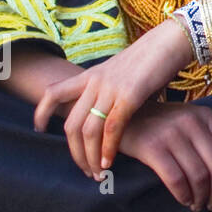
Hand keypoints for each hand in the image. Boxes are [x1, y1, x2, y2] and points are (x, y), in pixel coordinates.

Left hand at [33, 18, 193, 176]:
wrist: (172, 39)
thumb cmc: (154, 59)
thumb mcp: (124, 73)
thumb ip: (113, 93)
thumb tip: (117, 117)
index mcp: (91, 75)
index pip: (53, 93)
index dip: (42, 113)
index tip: (39, 129)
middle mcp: (95, 82)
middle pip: (71, 124)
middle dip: (75, 153)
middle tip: (86, 170)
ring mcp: (111, 88)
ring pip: (88, 131)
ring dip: (91, 157)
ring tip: (98, 172)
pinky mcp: (130, 94)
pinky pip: (112, 128)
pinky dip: (109, 149)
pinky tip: (110, 162)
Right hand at [117, 100, 211, 210]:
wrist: (119, 115)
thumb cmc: (158, 120)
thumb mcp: (187, 113)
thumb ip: (210, 122)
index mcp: (206, 116)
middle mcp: (193, 122)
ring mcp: (173, 134)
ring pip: (199, 175)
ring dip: (202, 197)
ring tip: (199, 205)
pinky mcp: (152, 148)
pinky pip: (176, 178)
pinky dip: (184, 195)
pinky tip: (184, 201)